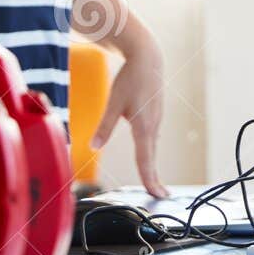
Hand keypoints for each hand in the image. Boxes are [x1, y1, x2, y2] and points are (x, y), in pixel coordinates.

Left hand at [91, 36, 167, 198]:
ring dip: (152, 165)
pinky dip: (150, 151)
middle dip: (154, 178)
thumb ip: (104, 126)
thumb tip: (93, 146)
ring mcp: (156, 120)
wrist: (147, 58)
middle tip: (160, 196)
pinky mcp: (155, 114)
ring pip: (152, 147)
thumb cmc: (130, 79)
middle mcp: (153, 126)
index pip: (146, 160)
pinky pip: (152, 138)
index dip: (150, 179)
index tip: (157, 195)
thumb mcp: (114, 102)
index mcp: (144, 126)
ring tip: (153, 182)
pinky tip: (148, 154)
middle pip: (151, 157)